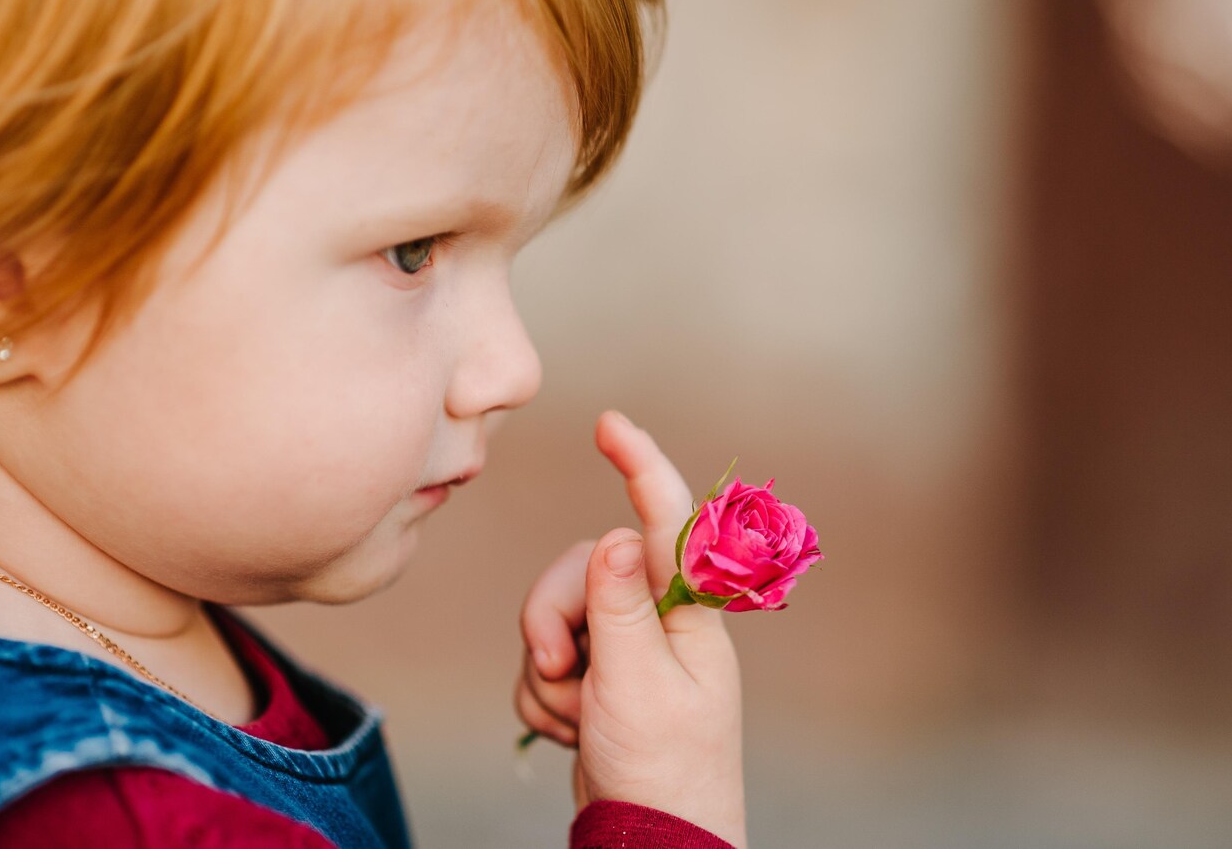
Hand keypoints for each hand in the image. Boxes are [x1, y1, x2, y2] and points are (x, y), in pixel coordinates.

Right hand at [515, 410, 746, 847]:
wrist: (648, 838)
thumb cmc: (664, 770)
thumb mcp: (640, 688)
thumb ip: (622, 610)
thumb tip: (615, 537)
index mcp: (688, 615)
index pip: (665, 524)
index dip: (639, 467)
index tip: (610, 424)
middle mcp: (657, 620)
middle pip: (579, 569)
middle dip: (553, 618)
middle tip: (565, 670)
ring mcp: (625, 647)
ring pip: (553, 614)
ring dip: (549, 670)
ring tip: (580, 715)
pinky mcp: (596, 675)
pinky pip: (543, 657)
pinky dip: (544, 694)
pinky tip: (571, 728)